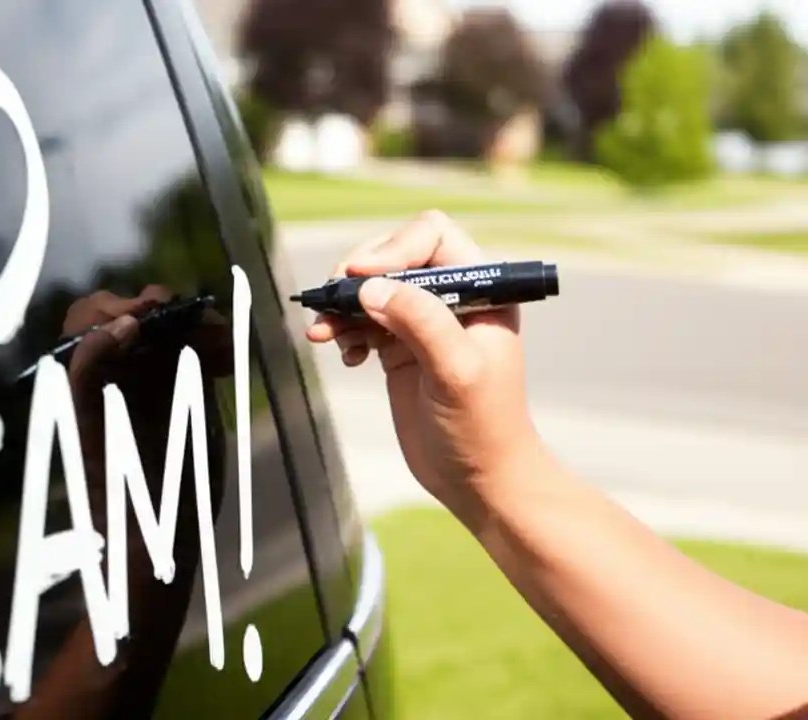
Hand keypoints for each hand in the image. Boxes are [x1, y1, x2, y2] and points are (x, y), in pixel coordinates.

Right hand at [306, 211, 541, 520]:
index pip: (432, 236)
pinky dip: (344, 331)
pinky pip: (362, 321)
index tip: (360, 276)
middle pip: (394, 256)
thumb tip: (371, 288)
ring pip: (372, 290)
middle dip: (358, 277)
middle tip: (333, 302)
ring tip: (323, 334)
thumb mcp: (457, 371)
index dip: (393, 248)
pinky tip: (345, 355)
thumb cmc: (484, 427)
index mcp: (481, 288)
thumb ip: (420, 322)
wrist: (477, 478)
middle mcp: (451, 297)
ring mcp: (422, 323)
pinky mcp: (399, 348)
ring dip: (342, 306)